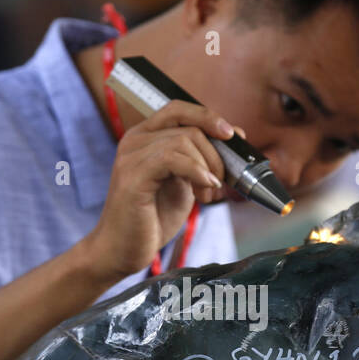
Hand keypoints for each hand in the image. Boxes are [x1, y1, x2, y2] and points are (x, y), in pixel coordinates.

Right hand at [85, 101, 235, 278]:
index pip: (179, 109)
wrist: (123, 250)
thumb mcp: (185, 182)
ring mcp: (131, 156)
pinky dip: (196, 172)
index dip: (208, 116)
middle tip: (218, 183)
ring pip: (184, 141)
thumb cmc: (152, 218)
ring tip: (206, 195)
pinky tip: (204, 190)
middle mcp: (134, 141)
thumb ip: (202, 159)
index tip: (231, 135)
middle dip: (215, 155)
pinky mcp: (133, 175)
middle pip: (188, 127)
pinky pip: (172, 158)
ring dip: (207, 168)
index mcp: (144, 137)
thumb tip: (235, 135)